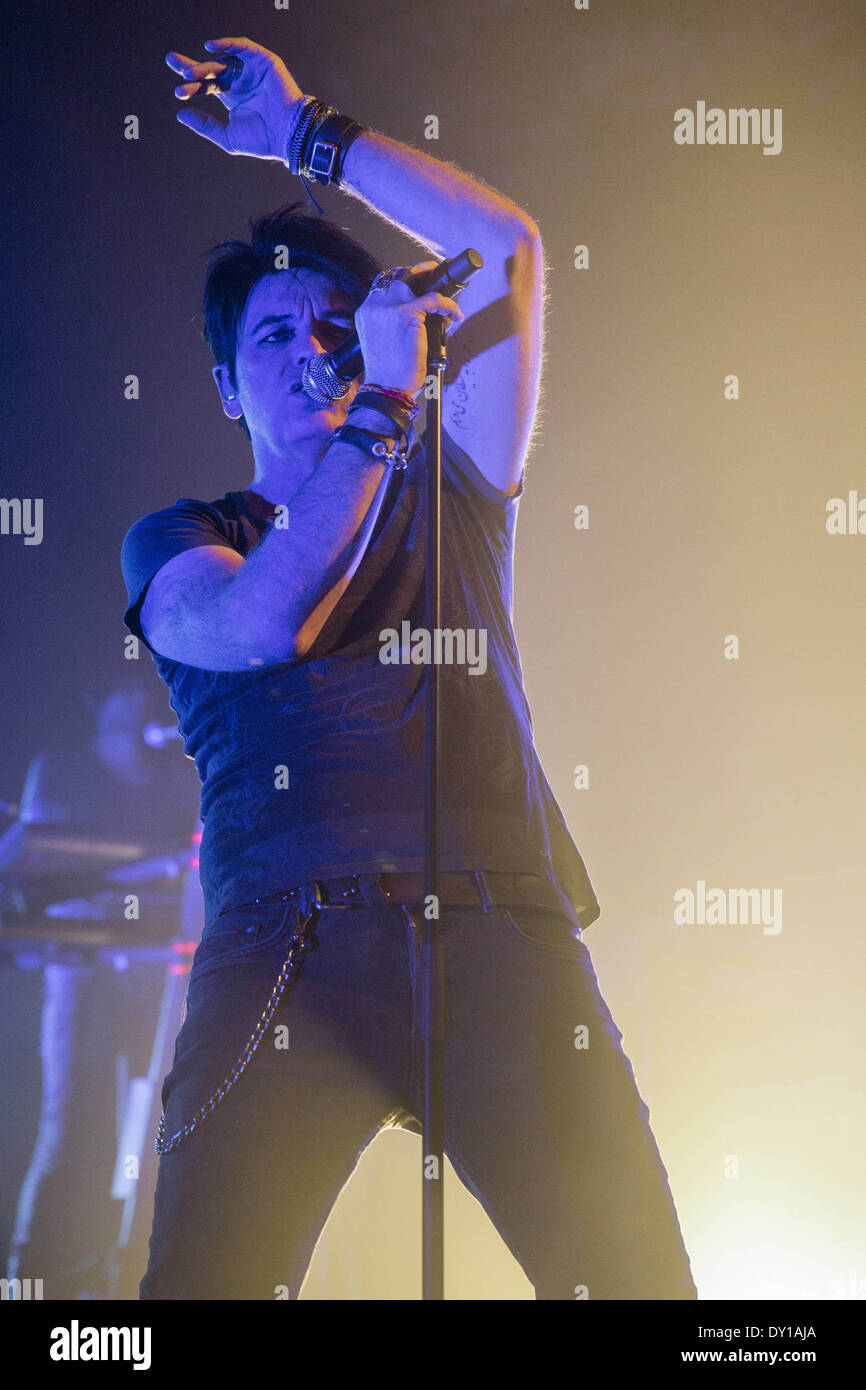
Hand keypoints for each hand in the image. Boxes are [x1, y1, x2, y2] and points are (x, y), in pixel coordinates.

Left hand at [166, 37, 304, 158]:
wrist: (288, 137)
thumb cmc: (263, 140)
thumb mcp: (227, 136)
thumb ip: (205, 125)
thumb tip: (180, 114)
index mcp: (232, 96)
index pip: (207, 84)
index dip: (191, 86)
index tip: (177, 92)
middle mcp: (240, 81)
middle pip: (211, 69)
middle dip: (193, 68)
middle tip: (177, 68)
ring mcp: (252, 70)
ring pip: (224, 60)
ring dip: (206, 64)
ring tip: (191, 74)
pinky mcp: (264, 62)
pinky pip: (243, 47)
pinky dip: (227, 44)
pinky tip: (210, 47)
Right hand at [355, 262, 464, 397]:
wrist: (386, 388)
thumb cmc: (389, 372)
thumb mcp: (383, 341)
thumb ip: (394, 323)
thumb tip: (426, 313)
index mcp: (365, 312)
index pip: (383, 284)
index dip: (403, 280)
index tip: (419, 280)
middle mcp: (373, 306)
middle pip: (397, 276)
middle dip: (418, 272)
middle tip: (435, 275)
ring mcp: (388, 308)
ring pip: (413, 281)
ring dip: (433, 285)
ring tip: (447, 296)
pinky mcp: (405, 314)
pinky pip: (433, 299)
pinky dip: (448, 305)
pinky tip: (454, 314)